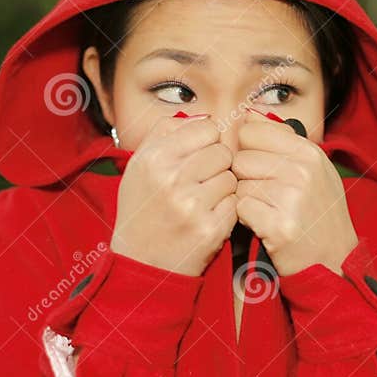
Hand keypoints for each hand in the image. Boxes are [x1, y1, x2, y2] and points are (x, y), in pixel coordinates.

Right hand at [111, 114, 237, 276]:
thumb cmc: (143, 208)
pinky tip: (208, 215)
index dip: (207, 140)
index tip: (198, 154)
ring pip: (232, 177)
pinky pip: (236, 203)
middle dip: (217, 164)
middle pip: (223, 151)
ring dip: (223, 187)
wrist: (141, 262)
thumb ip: (166, 132)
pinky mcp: (211, 229)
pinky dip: (227, 209)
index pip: (207, 127)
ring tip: (202, 199)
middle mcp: (172, 179)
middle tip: (201, 180)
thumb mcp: (139, 164)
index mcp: (154, 158)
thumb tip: (204, 115)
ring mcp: (193, 205)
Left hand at [232, 109, 357, 276]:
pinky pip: (240, 209)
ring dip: (245, 200)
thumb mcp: (313, 171)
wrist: (334, 261)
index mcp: (309, 151)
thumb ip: (283, 144)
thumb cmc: (318, 215)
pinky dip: (246, 220)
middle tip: (265, 196)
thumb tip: (247, 116)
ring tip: (268, 211)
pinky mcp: (278, 224)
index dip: (247, 149)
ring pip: (238, 184)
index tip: (258, 166)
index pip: (252, 130)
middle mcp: (302, 169)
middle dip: (245, 178)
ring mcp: (291, 196)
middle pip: (241, 158)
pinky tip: (265, 226)